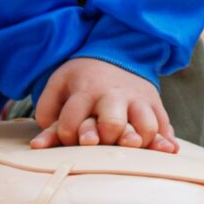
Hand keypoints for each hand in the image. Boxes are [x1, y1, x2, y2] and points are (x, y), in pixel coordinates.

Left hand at [29, 57, 177, 152]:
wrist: (116, 51)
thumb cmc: (83, 78)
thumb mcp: (60, 86)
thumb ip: (48, 113)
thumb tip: (38, 146)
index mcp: (86, 90)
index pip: (73, 122)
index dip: (68, 136)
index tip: (70, 138)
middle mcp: (114, 96)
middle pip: (113, 124)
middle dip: (107, 139)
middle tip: (103, 143)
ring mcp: (138, 100)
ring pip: (146, 126)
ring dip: (140, 142)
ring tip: (131, 148)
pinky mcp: (155, 103)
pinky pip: (165, 125)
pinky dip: (165, 141)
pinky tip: (166, 151)